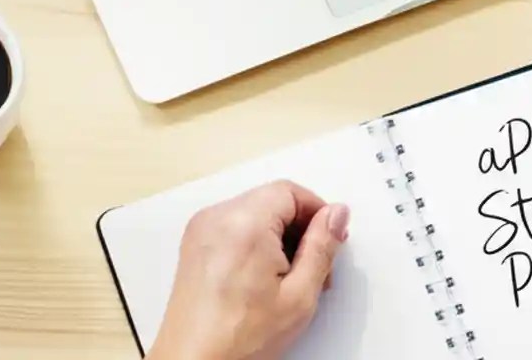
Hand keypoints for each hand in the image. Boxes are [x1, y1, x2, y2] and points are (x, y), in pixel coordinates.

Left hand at [147, 181, 349, 359]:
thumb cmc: (236, 340)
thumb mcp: (299, 295)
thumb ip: (322, 247)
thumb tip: (337, 215)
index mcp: (244, 224)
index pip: (291, 192)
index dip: (317, 212)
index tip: (330, 237)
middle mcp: (217, 219)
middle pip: (273, 200)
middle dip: (300, 228)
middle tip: (316, 265)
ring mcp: (202, 231)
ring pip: (256, 213)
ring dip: (280, 237)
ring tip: (290, 278)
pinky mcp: (195, 246)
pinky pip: (236, 227)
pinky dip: (257, 243)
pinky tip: (266, 278)